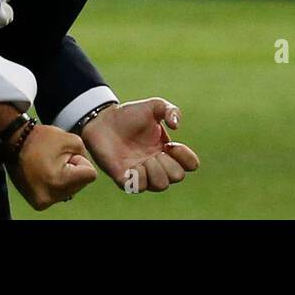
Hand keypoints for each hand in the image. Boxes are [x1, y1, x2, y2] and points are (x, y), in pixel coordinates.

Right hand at [7, 123, 97, 210]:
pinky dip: (56, 184)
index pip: (90, 175)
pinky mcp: (38, 204)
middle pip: (81, 185)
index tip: (65, 155)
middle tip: (55, 160)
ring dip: (65, 178)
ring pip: (71, 190)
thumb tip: (86, 173)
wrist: (14, 144)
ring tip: (49, 166)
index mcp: (59, 181)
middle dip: (74, 171)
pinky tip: (45, 174)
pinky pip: (59, 194)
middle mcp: (51, 197)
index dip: (80, 161)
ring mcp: (43, 203)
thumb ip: (86, 157)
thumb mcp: (73, 140)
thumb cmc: (43, 139)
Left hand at [81, 98, 199, 192]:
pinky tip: (132, 164)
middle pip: (177, 177)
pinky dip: (139, 177)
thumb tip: (176, 126)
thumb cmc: (129, 114)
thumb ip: (171, 110)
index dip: (186, 157)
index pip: (190, 165)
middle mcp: (156, 164)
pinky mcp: (124, 178)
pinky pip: (138, 188)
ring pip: (160, 185)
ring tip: (144, 158)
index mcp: (167, 150)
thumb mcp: (154, 106)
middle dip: (170, 164)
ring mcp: (141, 172)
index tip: (171, 144)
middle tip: (157, 152)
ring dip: (156, 171)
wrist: (103, 119)